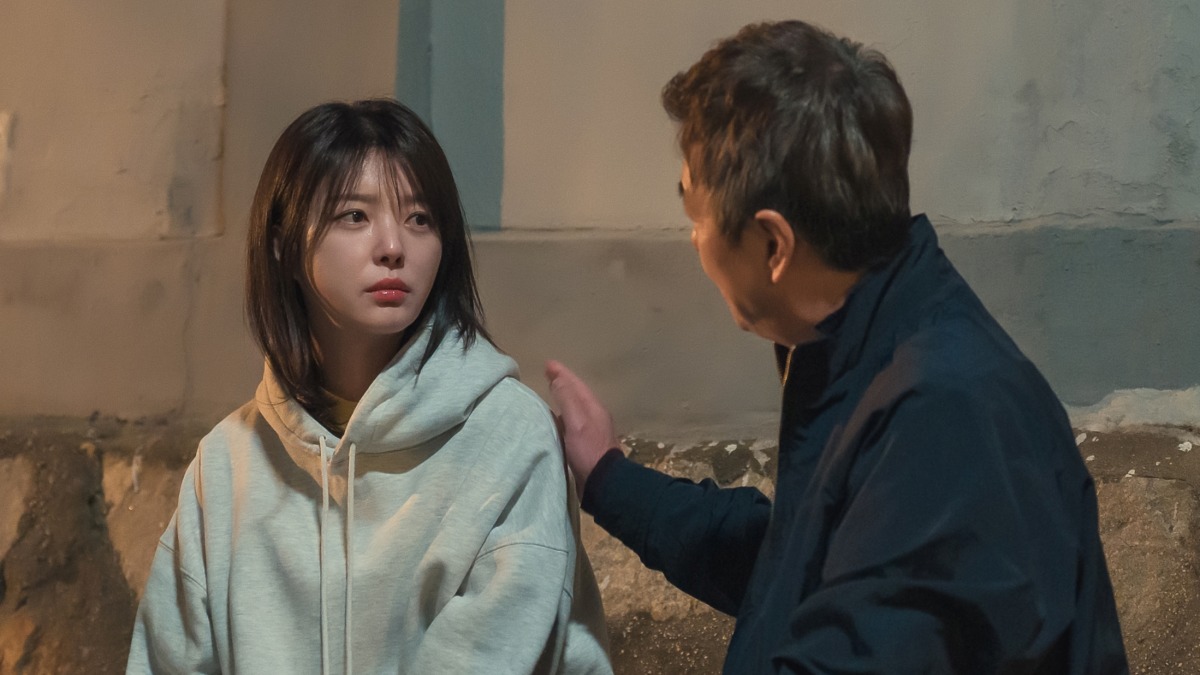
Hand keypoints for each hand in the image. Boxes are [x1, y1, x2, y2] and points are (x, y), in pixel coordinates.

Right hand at [545, 360, 619, 494]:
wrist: (603, 483)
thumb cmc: (589, 450)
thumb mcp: (577, 422)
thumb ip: (567, 399)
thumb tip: (558, 377)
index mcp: (593, 408)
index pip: (576, 384)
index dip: (562, 373)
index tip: (548, 364)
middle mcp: (594, 416)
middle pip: (576, 394)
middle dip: (562, 383)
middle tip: (547, 374)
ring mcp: (591, 431)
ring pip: (574, 409)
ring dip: (563, 399)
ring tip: (549, 394)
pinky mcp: (585, 445)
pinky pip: (571, 423)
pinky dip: (562, 417)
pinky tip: (554, 422)